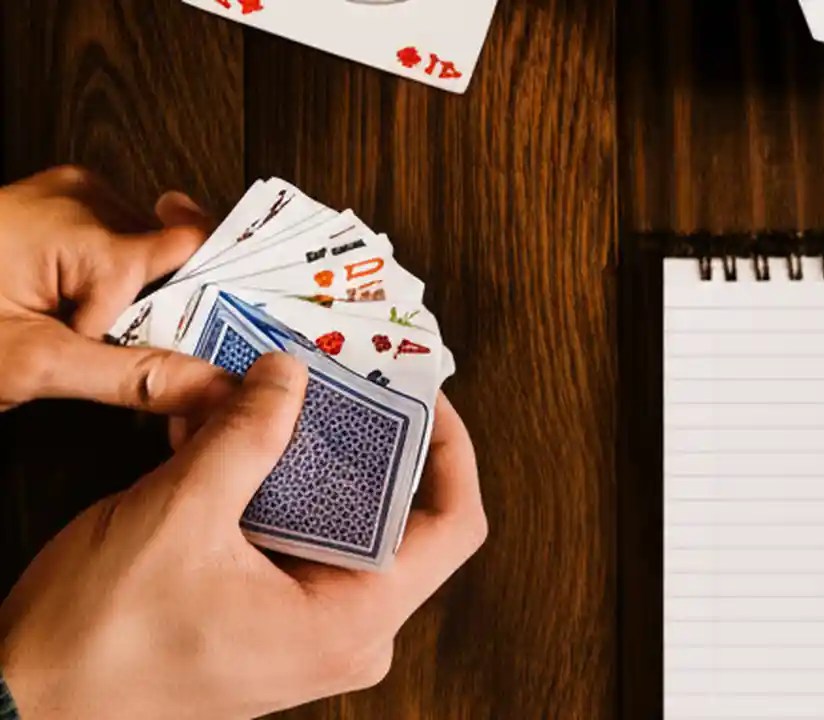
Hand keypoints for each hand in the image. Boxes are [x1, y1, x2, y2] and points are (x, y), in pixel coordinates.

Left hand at [0, 166, 231, 413]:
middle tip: (122, 359)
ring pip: (150, 258)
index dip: (197, 309)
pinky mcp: (59, 212)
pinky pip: (117, 249)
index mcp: (84, 224)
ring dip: (138, 308)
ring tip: (85, 343)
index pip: (192, 254)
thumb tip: (213, 389)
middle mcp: (86, 196)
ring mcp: (71, 199)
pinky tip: (78, 324)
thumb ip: (135, 377)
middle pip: (175, 257)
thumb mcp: (36, 365)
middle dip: (164, 314)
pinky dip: (111, 293)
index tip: (187, 359)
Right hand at [0, 354, 486, 719]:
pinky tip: (229, 438)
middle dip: (362, 439)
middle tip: (338, 374)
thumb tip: (291, 373)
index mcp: (355, 619)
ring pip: (337, 524)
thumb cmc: (102, 639)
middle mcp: (350, 634)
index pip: (454, 523)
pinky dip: (270, 488)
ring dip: (305, 456)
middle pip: (394, 515)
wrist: (29, 712)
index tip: (419, 389)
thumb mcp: (180, 516)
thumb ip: (247, 435)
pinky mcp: (272, 625)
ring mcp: (311, 633)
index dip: (449, 447)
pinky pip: (294, 542)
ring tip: (273, 393)